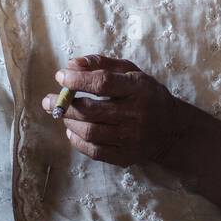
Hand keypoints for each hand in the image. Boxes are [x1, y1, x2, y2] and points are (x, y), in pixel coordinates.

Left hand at [42, 54, 193, 166]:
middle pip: (91, 111)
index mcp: (138, 88)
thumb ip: (101, 63)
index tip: (60, 76)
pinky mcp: (127, 157)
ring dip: (69, 122)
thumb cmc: (146, 94)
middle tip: (49, 100)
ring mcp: (132, 138)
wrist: (172, 130)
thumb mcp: (130, 71)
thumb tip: (71, 65)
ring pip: (90, 132)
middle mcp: (136, 114)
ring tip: (62, 114)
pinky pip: (95, 151)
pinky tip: (72, 131)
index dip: (78, 80)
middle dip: (64, 105)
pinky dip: (78, 141)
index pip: (104, 83)